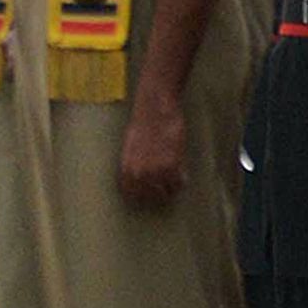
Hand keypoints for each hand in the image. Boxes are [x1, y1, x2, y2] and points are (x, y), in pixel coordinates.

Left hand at [116, 91, 186, 208]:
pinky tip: (182, 171)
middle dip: (159, 194)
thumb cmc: (143, 124)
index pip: (130, 195)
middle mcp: (138, 173)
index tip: (148, 194)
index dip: (140, 196)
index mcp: (125, 168)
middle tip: (166, 187)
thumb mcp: (129, 147)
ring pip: (167, 193)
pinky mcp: (171, 165)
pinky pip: (179, 183)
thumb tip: (137, 178)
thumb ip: (132, 164)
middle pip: (150, 198)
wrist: (155, 109)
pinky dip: (182, 180)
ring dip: (171, 187)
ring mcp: (155, 171)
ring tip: (174, 178)